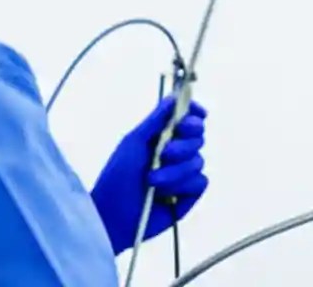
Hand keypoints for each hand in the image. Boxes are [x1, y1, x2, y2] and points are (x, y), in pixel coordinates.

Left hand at [91, 96, 207, 254]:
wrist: (113, 216)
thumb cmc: (117, 177)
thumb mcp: (133, 142)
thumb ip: (156, 120)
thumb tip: (173, 97)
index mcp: (163, 136)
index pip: (189, 118)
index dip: (195, 114)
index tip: (196, 115)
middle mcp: (177, 152)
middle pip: (199, 136)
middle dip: (182, 145)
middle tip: (164, 153)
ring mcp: (184, 173)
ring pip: (198, 160)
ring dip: (174, 171)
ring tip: (152, 181)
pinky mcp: (189, 194)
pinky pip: (199, 181)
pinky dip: (182, 185)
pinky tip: (165, 194)